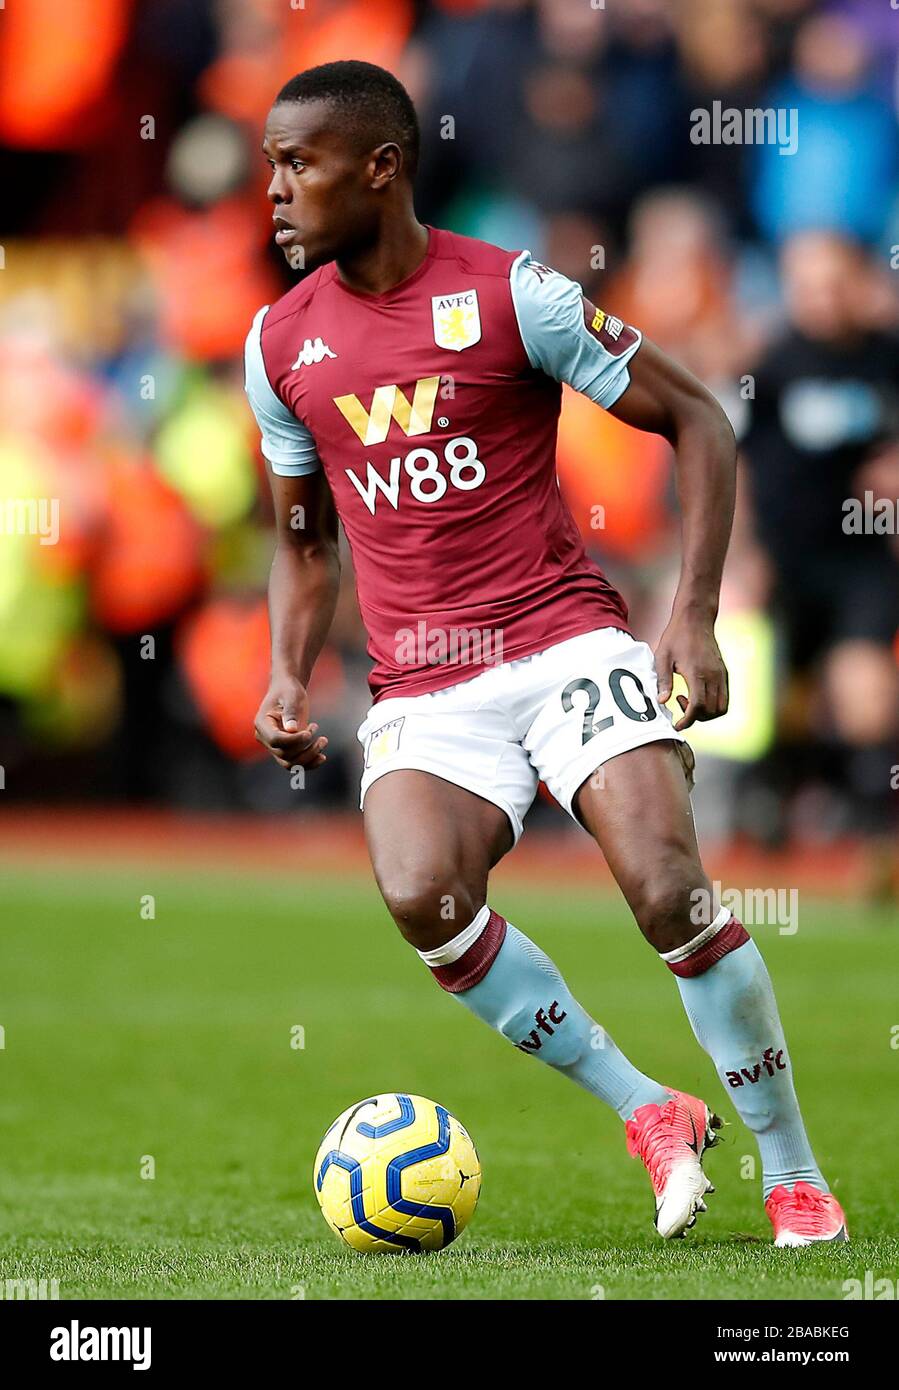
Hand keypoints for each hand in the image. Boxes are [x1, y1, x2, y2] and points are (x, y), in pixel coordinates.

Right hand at [253, 675, 327, 771]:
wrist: (288, 691)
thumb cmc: (289, 690)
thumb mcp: (291, 696)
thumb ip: (290, 712)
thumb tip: (291, 730)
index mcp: (262, 723)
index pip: (276, 740)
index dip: (294, 740)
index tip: (310, 733)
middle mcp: (265, 738)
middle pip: (284, 754)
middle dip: (305, 749)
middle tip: (321, 735)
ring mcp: (274, 746)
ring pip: (289, 763)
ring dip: (309, 757)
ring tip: (323, 741)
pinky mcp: (285, 749)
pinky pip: (295, 764)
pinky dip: (309, 764)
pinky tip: (322, 757)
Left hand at [655, 611, 728, 730]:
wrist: (695, 618)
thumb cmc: (676, 636)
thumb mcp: (662, 657)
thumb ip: (663, 680)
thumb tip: (662, 702)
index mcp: (697, 673)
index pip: (698, 707)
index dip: (688, 720)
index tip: (677, 724)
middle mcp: (713, 676)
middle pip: (711, 711)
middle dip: (696, 717)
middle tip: (680, 704)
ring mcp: (721, 674)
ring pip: (721, 707)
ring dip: (706, 713)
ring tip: (690, 700)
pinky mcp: (724, 673)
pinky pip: (724, 697)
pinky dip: (713, 704)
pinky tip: (698, 693)